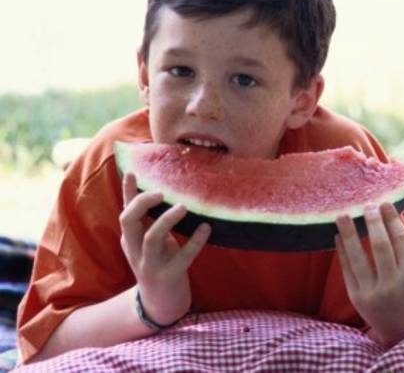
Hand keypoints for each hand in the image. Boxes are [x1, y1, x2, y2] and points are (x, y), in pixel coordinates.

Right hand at [120, 172, 210, 325]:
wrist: (160, 304)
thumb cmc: (159, 265)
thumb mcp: (152, 242)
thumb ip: (152, 221)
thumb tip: (160, 192)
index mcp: (130, 239)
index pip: (125, 211)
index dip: (127, 192)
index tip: (133, 171)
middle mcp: (135, 250)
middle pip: (128, 221)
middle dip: (141, 203)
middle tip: (161, 192)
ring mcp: (150, 264)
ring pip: (151, 238)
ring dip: (166, 220)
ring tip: (184, 207)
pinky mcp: (169, 275)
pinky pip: (182, 257)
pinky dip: (195, 242)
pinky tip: (206, 228)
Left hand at [335, 203, 403, 345]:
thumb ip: (402, 250)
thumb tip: (388, 218)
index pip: (400, 241)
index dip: (391, 220)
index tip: (385, 204)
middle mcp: (391, 284)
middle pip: (380, 246)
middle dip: (372, 223)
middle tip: (367, 205)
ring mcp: (372, 293)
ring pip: (358, 257)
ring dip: (349, 233)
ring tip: (343, 215)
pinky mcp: (356, 298)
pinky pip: (347, 270)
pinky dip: (342, 252)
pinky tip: (338, 237)